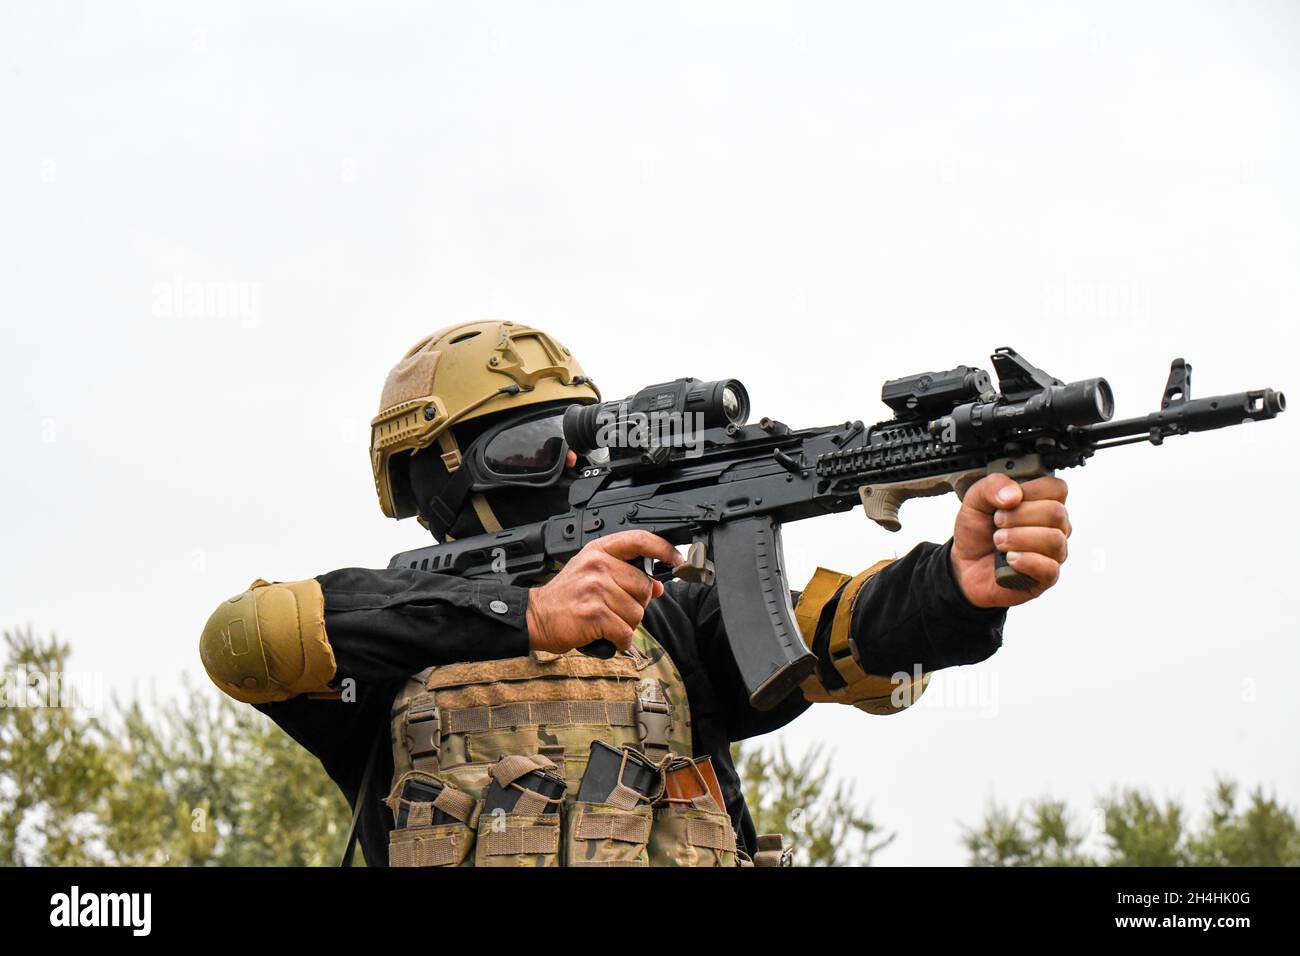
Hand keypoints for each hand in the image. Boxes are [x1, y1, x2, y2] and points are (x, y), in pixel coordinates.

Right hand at [526, 531, 682, 653]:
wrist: (537, 616)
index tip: (677, 559)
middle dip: (635, 604)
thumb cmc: (566, 596)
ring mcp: (596, 589)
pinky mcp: (595, 614)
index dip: (663, 548)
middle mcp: (599, 566)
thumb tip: (658, 587)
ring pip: (637, 614)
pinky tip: (604, 635)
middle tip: (613, 609)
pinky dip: (619, 641)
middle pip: (644, 587)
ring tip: (604, 621)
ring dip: (626, 625)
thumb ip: (624, 575)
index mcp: (599, 551)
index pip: (639, 540)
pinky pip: (626, 633)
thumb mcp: (592, 574)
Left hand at [950, 473, 1070, 608]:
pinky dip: (1026, 561)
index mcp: (1044, 503)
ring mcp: (1054, 553)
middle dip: (1019, 516)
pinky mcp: (1046, 578)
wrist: (965, 565)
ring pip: (1054, 540)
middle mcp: (1055, 527)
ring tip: (998, 542)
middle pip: (1056, 513)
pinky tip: (1009, 559)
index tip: (1006, 501)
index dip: (1031, 491)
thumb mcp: (975, 500)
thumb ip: (991, 486)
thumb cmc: (977, 531)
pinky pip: (1049, 569)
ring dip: (1019, 538)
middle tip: (997, 523)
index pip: (1057, 488)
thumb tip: (1014, 495)